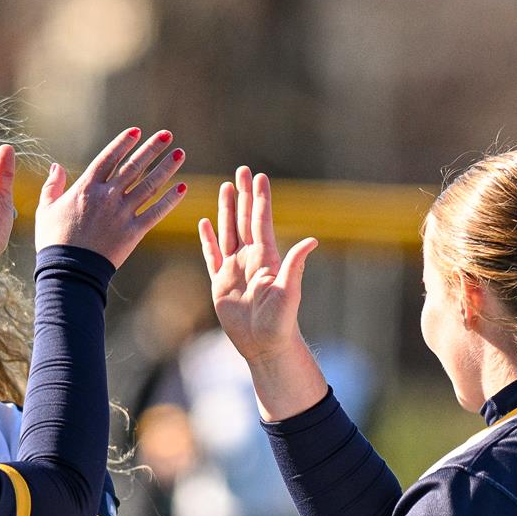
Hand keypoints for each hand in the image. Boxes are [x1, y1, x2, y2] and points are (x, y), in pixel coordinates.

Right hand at [34, 127, 188, 267]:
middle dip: (152, 148)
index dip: (124, 143)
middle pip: (133, 166)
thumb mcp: (47, 210)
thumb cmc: (54, 241)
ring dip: (166, 168)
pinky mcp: (133, 232)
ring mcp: (122, 213)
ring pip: (149, 185)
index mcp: (86, 187)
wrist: (68, 271)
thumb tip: (56, 166)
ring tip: (180, 154)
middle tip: (167, 135)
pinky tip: (182, 188)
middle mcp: (107, 196)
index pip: (109, 157)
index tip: (137, 131)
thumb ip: (52, 186)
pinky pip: (155, 213)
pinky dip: (169, 200)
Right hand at [198, 168, 326, 416]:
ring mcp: (234, 269)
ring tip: (225, 187)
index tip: (259, 176)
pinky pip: (212, 255)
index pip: (261, 221)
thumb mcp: (289, 291)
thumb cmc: (281, 322)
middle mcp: (250, 259)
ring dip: (226, 210)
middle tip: (242, 170)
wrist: (265, 345)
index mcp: (266, 258)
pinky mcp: (220, 283)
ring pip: (228, 232)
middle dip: (243, 195)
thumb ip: (295, 264)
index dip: (260, 199)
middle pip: (244, 219)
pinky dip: (208, 239)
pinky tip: (205, 223)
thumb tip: (312, 241)